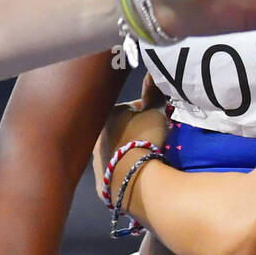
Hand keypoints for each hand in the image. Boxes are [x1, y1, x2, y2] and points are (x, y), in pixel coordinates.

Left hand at [92, 73, 169, 202]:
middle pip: (122, 129)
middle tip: (154, 138)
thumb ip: (152, 93)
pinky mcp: (100, 180)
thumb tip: (150, 73)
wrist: (133, 176)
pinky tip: (137, 172)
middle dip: (135, 131)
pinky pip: (116, 170)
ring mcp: (96, 159)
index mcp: (108, 113)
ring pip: (117, 150)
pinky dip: (125, 169)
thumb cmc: (144, 138)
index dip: (148, 112)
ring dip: (129, 150)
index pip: (132, 107)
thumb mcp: (155, 112)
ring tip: (146, 157)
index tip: (159, 119)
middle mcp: (96, 134)